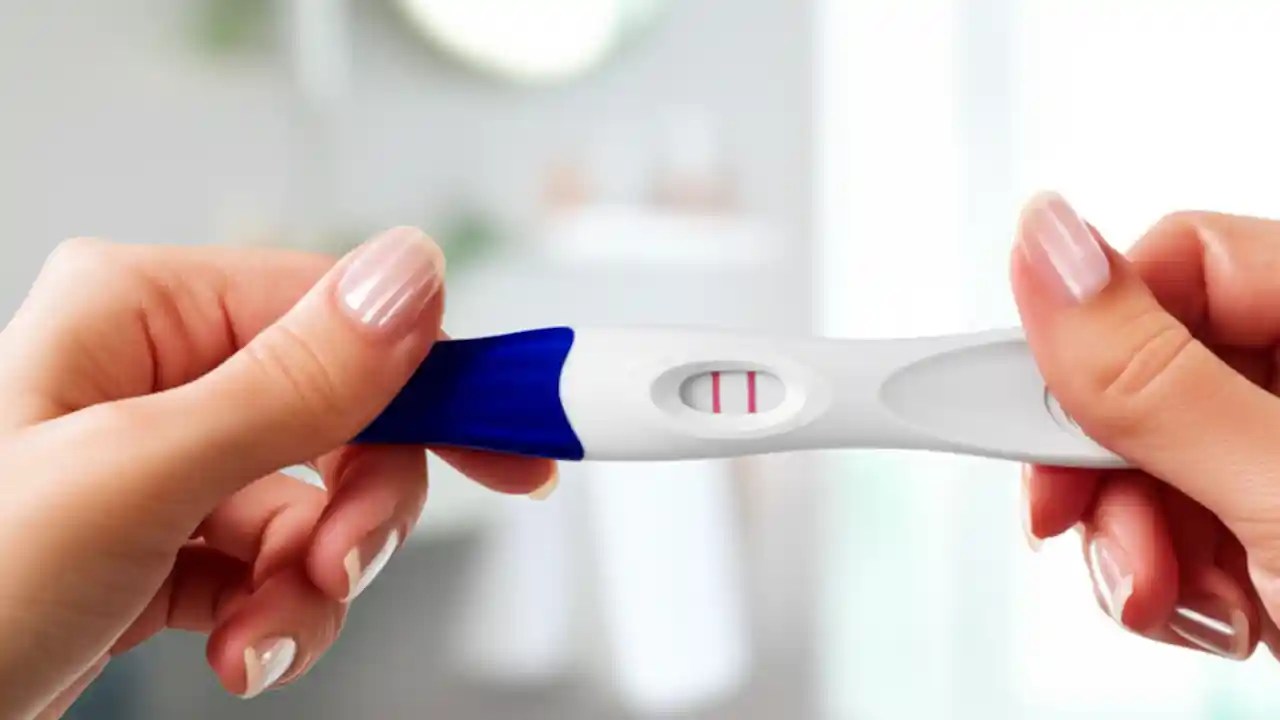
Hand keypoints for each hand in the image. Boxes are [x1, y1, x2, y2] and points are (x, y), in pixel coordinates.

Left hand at [0, 228, 555, 716]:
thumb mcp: (135, 479)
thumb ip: (289, 382)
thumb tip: (410, 277)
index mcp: (144, 312)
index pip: (346, 317)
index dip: (442, 381)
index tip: (526, 434)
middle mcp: (163, 374)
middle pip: (348, 419)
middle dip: (359, 511)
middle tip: (344, 566)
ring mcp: (173, 461)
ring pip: (325, 503)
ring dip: (318, 581)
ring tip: (263, 631)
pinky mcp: (177, 540)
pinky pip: (283, 562)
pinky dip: (284, 614)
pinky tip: (243, 647)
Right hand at [1013, 193, 1279, 661]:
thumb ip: (1156, 374)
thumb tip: (1047, 244)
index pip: (1183, 261)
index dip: (1089, 332)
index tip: (1015, 410)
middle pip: (1156, 368)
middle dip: (1108, 464)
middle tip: (1082, 525)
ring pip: (1161, 456)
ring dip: (1139, 538)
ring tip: (1181, 598)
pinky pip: (1193, 519)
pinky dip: (1181, 575)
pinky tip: (1224, 611)